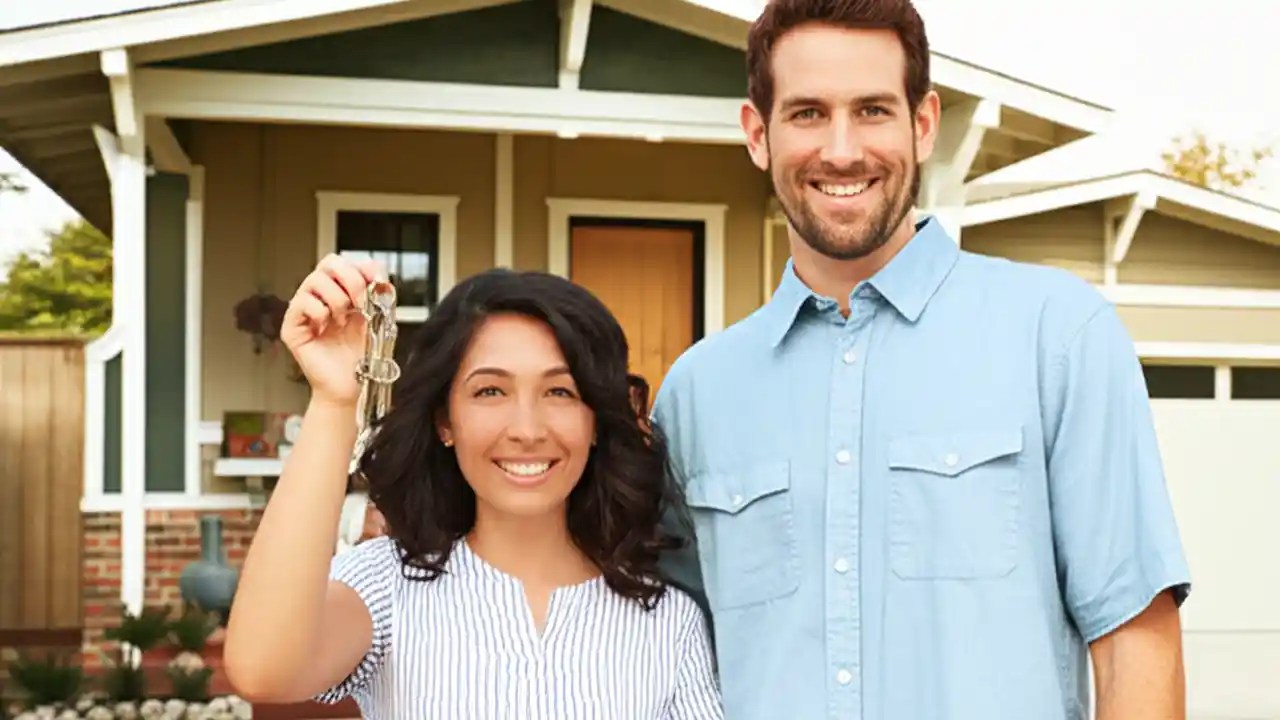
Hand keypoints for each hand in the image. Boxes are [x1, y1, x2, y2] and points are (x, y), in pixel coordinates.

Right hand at [281, 254, 384, 406]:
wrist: (351, 388)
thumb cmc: (362, 358)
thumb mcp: (378, 320)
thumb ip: (378, 294)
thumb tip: (377, 273)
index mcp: (341, 292)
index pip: (344, 262)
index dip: (361, 267)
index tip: (376, 283)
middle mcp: (321, 297)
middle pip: (329, 262)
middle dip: (351, 279)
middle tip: (360, 303)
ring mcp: (304, 310)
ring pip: (315, 280)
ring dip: (337, 298)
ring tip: (343, 320)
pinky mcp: (292, 327)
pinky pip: (301, 302)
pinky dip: (320, 311)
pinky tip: (327, 327)